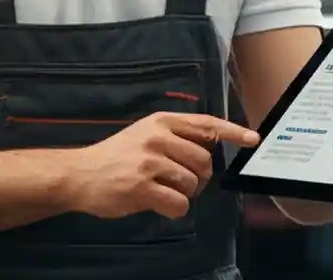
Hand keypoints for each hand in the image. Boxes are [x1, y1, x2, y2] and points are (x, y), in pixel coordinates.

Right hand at [66, 112, 258, 219]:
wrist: (79, 174)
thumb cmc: (116, 156)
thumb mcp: (145, 134)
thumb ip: (175, 136)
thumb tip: (210, 146)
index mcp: (161, 122)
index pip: (206, 124)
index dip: (232, 132)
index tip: (253, 138)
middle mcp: (158, 138)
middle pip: (204, 161)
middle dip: (200, 178)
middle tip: (180, 182)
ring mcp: (150, 162)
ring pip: (193, 184)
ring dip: (184, 194)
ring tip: (163, 191)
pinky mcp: (142, 187)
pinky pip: (179, 204)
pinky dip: (174, 209)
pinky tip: (157, 204)